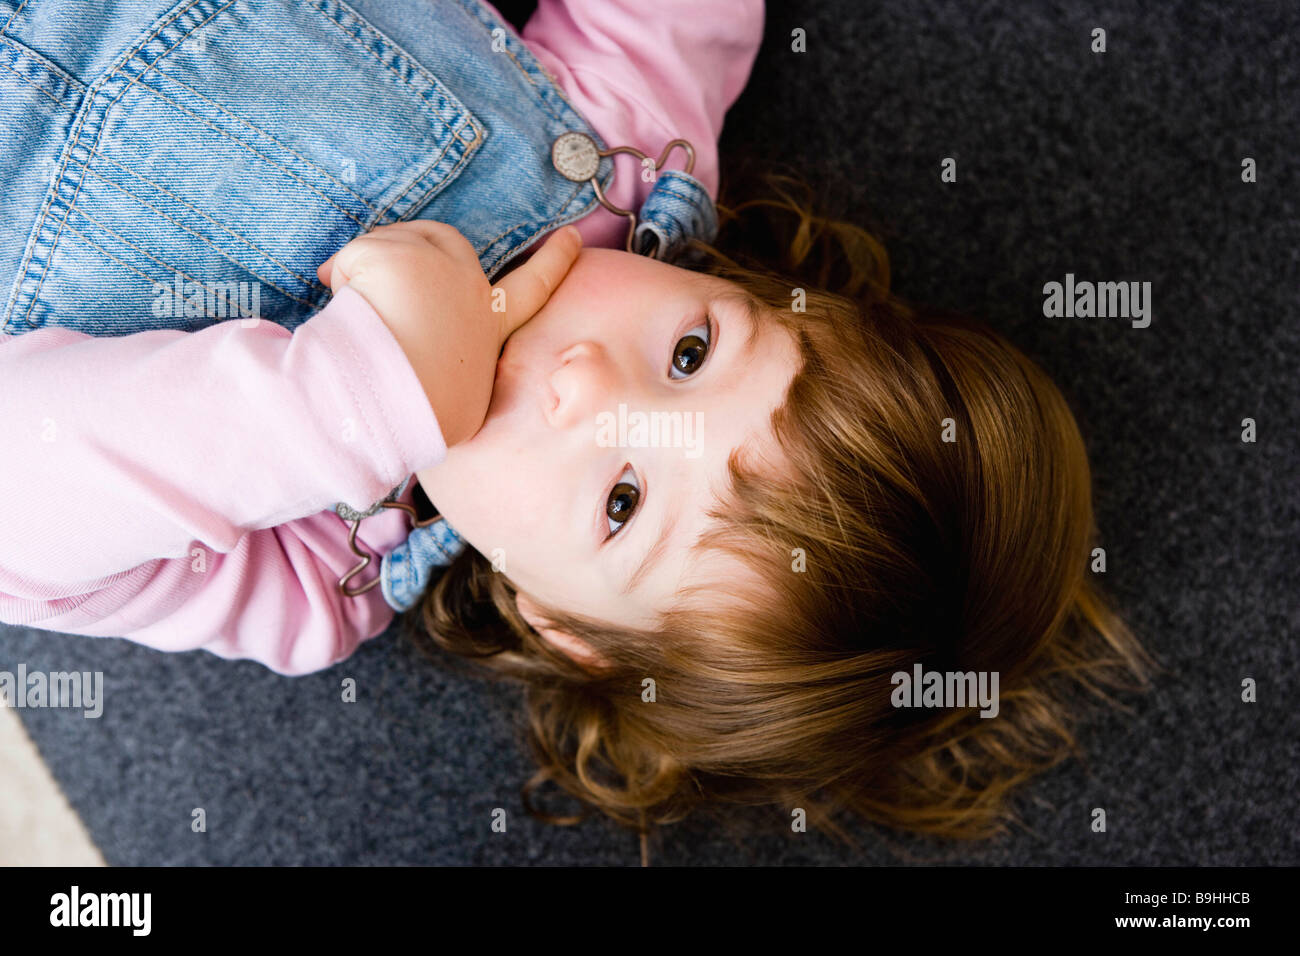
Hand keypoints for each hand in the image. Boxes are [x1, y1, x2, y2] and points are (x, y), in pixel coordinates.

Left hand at [316, 221, 581, 446]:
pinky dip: (342, 278)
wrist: (401, 401)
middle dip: (416, 241)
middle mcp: (472, 289)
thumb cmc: (422, 414)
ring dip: (366, 274)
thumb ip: (447, 368)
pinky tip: (339, 306)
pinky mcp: (399, 256)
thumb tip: (409, 344)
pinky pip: (356, 258)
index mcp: (490, 326)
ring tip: (352, 321)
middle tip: (385, 260)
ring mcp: (436, 266)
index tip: (572, 239)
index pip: (533, 287)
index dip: (554, 261)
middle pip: (445, 242)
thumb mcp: (454, 403)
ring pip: (393, 245)